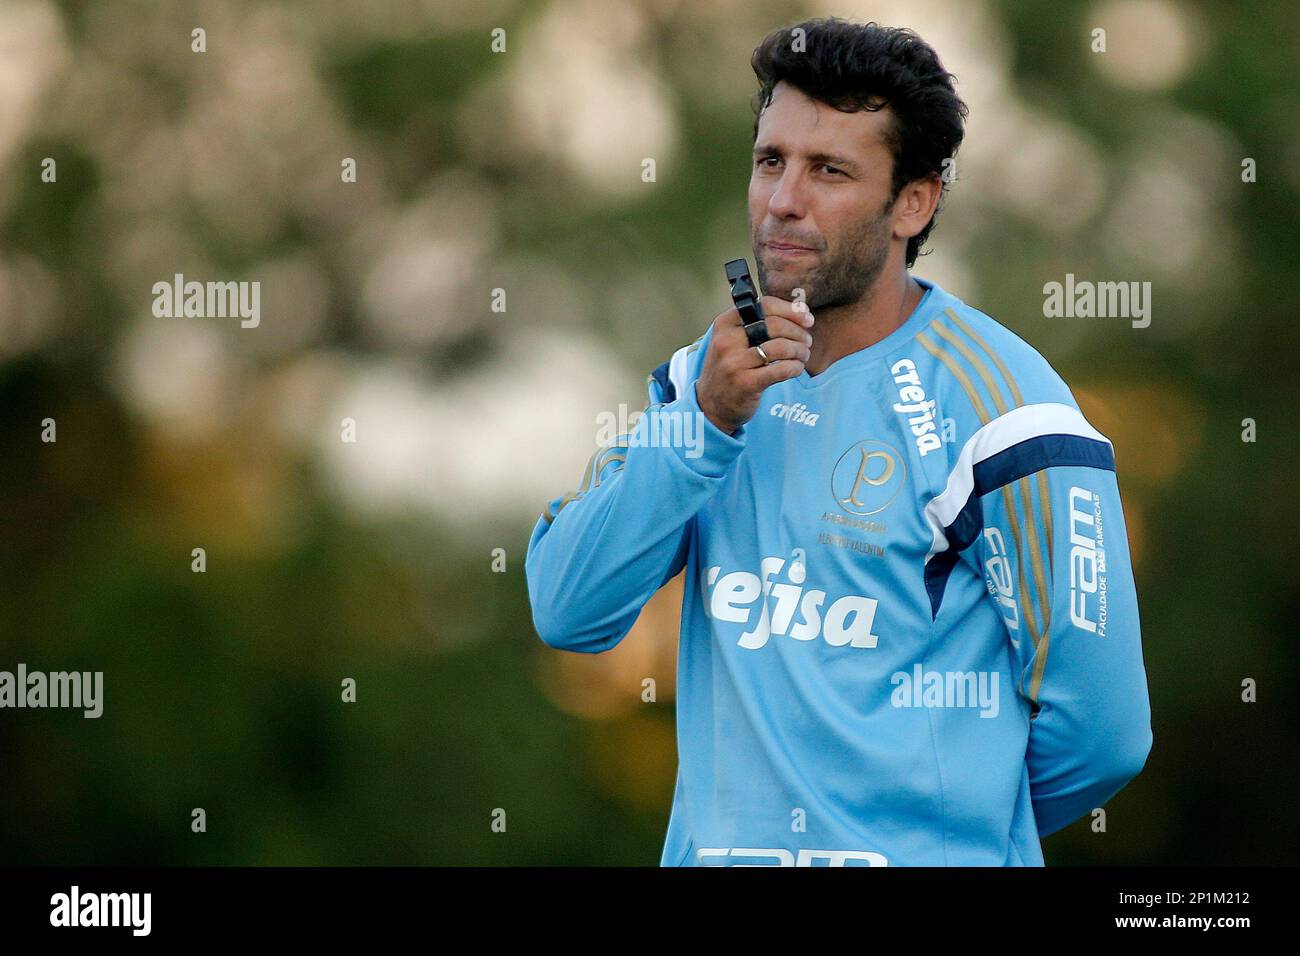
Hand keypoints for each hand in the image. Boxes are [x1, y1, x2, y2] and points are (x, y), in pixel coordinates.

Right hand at [695, 296, 813, 435]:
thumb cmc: (731, 367)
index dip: (791, 310)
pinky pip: (781, 370)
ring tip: (803, 355)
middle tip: (807, 341)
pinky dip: (795, 367)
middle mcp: (726, 341)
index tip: (808, 318)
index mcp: (725, 324)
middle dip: (798, 332)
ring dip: (799, 350)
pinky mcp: (745, 383)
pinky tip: (796, 368)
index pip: (764, 306)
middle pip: (775, 325)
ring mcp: (734, 363)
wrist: (711, 405)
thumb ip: (757, 325)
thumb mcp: (733, 341)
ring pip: (781, 347)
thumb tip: (801, 311)